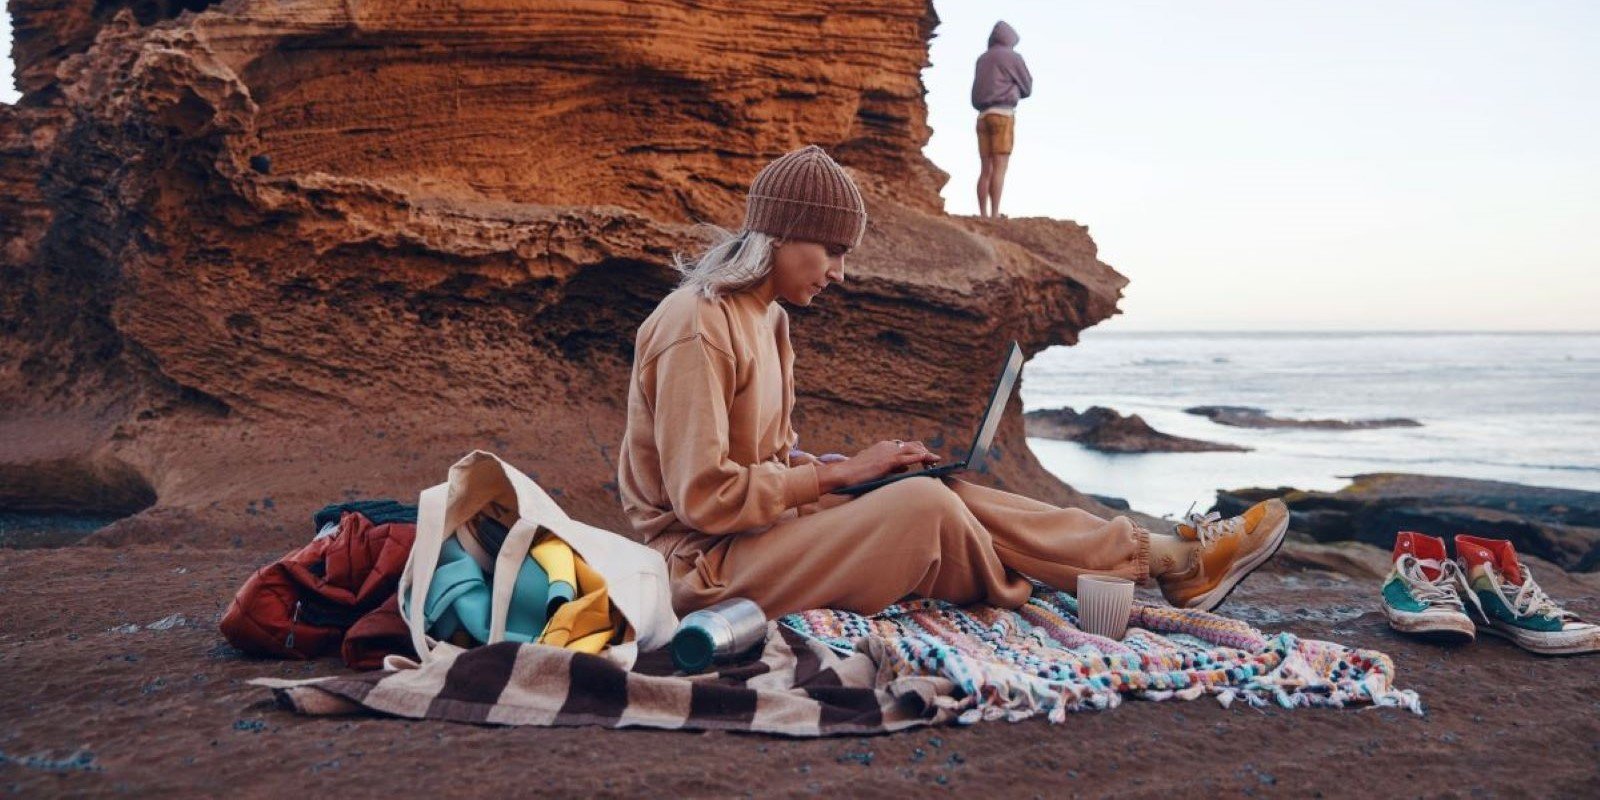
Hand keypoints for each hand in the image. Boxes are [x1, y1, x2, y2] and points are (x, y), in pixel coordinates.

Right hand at [817, 440, 939, 492]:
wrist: (844, 473)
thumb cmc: (857, 473)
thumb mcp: (876, 467)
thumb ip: (891, 466)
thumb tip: (906, 467)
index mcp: (883, 446)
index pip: (905, 445)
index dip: (917, 450)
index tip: (926, 456)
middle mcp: (888, 446)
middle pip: (913, 445)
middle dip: (925, 451)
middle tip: (935, 460)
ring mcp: (888, 452)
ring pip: (914, 449)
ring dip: (927, 454)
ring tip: (937, 460)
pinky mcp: (889, 461)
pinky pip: (910, 457)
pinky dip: (922, 457)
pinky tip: (930, 459)